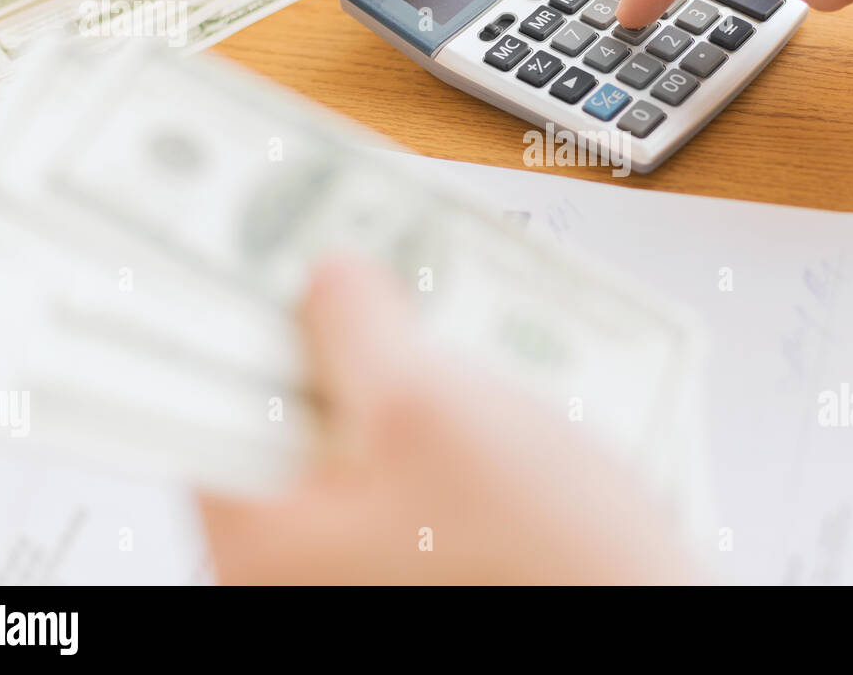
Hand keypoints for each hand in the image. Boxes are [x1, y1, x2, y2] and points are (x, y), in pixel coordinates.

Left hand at [199, 259, 694, 584]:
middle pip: (280, 405)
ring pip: (348, 430)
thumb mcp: (438, 410)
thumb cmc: (546, 567)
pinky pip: (396, 463)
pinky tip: (473, 385)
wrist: (647, 620)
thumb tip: (326, 276)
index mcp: (258, 541)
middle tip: (369, 264)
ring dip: (389, 369)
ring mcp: (353, 567)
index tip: (253, 233)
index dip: (232, 301)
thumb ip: (357, 323)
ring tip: (437, 320)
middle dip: (328, 329)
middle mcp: (289, 565)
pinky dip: (424, 414)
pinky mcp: (413, 560)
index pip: (205, 390)